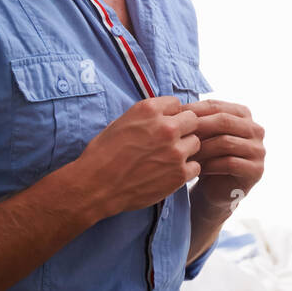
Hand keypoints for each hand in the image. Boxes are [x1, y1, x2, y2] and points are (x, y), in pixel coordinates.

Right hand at [72, 96, 200, 217]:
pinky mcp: (179, 174)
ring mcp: (175, 151)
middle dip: (183, 129)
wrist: (95, 186)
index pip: (176, 103)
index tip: (163, 125)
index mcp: (149, 110)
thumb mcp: (121, 122)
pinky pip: (196, 166)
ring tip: (167, 159)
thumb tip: (164, 114)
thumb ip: (147, 116)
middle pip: (192, 120)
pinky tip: (169, 172)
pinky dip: (185, 170)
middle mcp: (166, 127)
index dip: (170, 115)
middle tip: (169, 142)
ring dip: (185, 150)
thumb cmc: (103, 154)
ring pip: (196, 143)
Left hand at [183, 99, 264, 215]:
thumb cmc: (208, 158)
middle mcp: (256, 130)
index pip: (217, 106)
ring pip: (226, 142)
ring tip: (185, 155)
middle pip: (224, 121)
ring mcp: (258, 150)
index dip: (194, 111)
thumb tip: (175, 106)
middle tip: (178, 135)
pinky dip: (210, 165)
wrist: (217, 189)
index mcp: (244, 115)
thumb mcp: (204, 135)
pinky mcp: (256, 170)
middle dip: (198, 127)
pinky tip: (197, 169)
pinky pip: (230, 163)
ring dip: (202, 148)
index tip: (173, 117)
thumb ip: (198, 119)